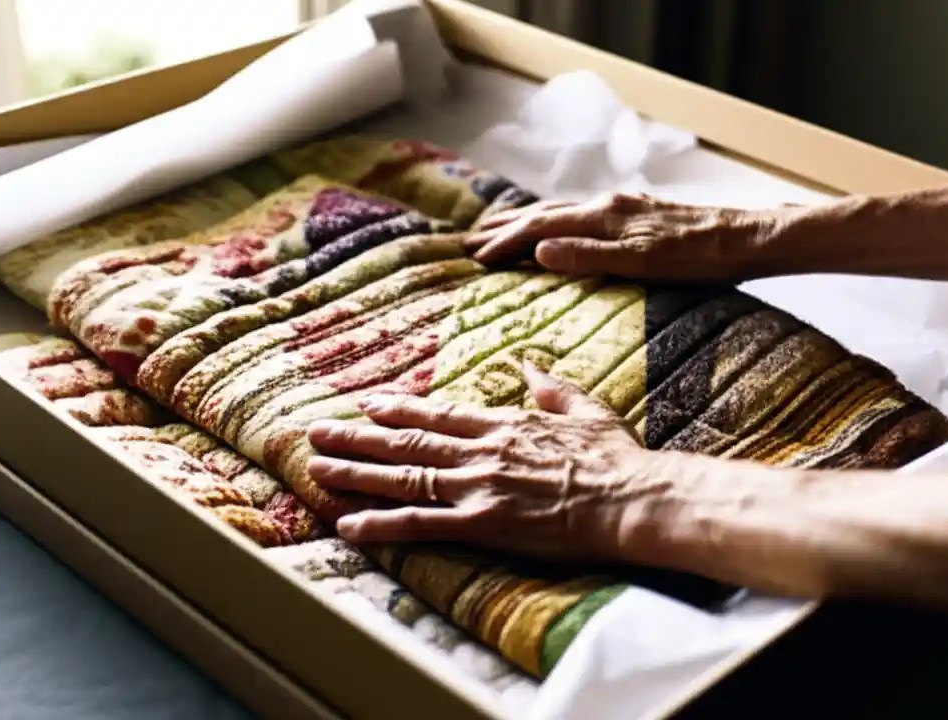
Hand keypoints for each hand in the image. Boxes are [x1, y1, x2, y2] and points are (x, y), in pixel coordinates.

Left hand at [306, 364, 684, 563]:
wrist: (632, 496)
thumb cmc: (616, 458)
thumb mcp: (587, 408)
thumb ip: (552, 388)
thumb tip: (530, 366)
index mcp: (504, 424)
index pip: (439, 413)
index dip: (398, 408)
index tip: (368, 403)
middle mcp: (480, 451)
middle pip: (406, 440)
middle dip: (356, 436)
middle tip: (315, 432)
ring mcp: (476, 486)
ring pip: (402, 475)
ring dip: (355, 471)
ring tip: (315, 469)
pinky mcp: (481, 523)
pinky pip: (420, 524)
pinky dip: (381, 524)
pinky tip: (349, 525)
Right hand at [465, 193, 797, 281]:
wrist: (746, 239)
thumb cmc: (700, 258)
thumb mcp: (643, 263)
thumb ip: (588, 256)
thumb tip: (537, 251)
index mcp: (603, 217)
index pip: (539, 229)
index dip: (503, 243)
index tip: (473, 259)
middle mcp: (606, 206)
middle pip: (542, 215)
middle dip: (502, 229)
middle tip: (466, 243)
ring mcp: (620, 208)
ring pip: (559, 212)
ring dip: (523, 223)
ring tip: (495, 232)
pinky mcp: (634, 216)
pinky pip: (578, 216)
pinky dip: (551, 223)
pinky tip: (553, 230)